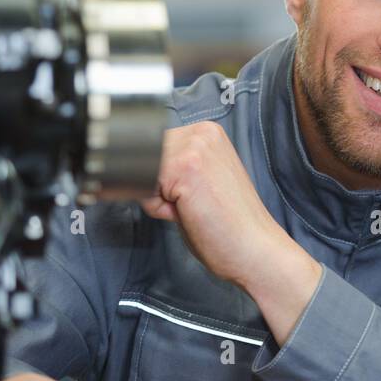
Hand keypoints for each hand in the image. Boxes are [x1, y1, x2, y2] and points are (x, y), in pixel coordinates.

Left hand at [141, 121, 320, 344]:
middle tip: (194, 204)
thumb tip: (125, 165)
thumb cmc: (228, 223)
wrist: (254, 248)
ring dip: (157, 198)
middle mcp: (201, 132)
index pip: (152, 148)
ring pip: (140, 172)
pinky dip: (158, 208)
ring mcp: (193, 147)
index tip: (188, 195)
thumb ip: (172, 165)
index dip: (160, 179)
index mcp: (207, 132)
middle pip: (142, 158)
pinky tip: (188, 213)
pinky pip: (143, 188)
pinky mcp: (184, 167)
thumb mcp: (199, 180)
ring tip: (192, 208)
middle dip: (157, 187)